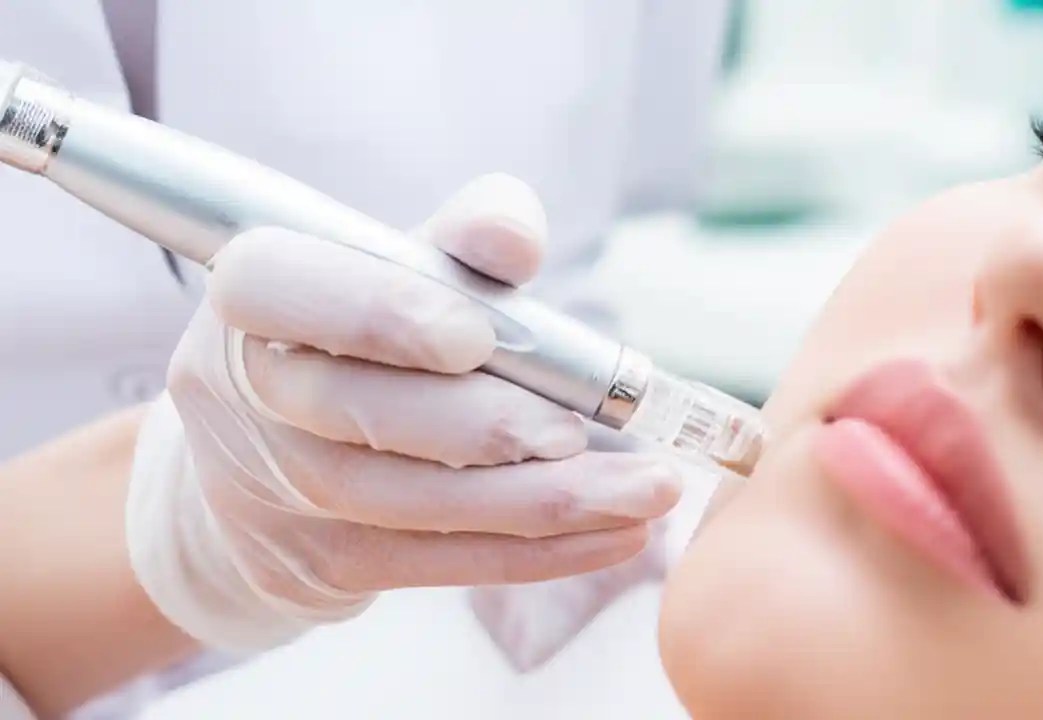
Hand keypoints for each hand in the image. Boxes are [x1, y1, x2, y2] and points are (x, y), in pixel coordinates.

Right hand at [126, 174, 682, 649]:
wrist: (260, 464)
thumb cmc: (352, 342)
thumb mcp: (387, 270)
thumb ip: (456, 240)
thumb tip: (514, 240)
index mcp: (254, 298)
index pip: (276, 285)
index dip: (377, 312)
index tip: (474, 333)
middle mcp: (252, 394)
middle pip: (367, 414)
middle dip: (489, 424)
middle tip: (581, 428)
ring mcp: (283, 491)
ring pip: (420, 502)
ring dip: (548, 500)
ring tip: (647, 488)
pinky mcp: (333, 561)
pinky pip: (448, 560)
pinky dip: (543, 550)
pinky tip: (619, 531)